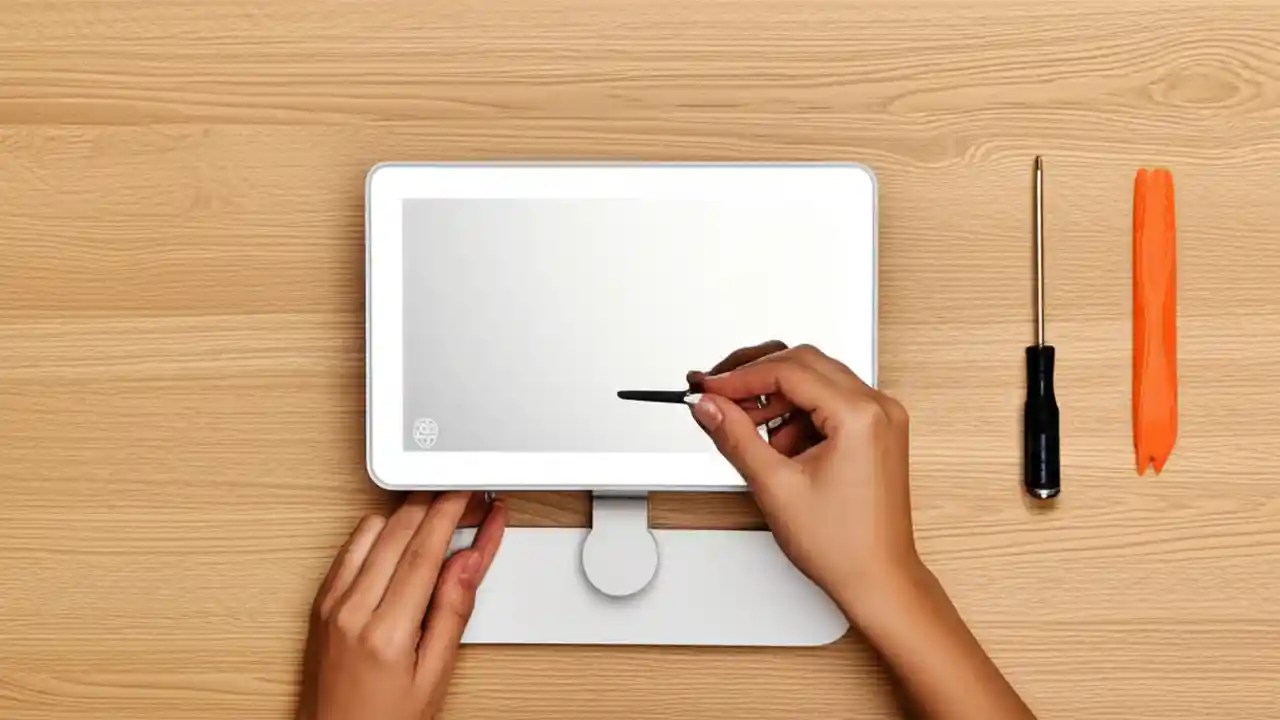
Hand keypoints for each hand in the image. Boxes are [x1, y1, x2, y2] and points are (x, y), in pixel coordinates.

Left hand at [298, 492, 505, 719]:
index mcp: (386, 633)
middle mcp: (351, 611)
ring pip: (371, 530)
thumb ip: (453, 612)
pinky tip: (401, 537)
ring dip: (407, 514)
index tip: (470, 494)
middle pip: (397, 530)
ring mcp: (330, 604)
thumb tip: (468, 562)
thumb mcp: (434, 676)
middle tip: (464, 497)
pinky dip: (379, 532)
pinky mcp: (319, 603)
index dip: (452, 513)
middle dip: (435, 503)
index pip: (423, 551)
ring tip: (439, 516)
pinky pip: (349, 548)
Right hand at [688, 342, 915, 614]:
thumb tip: (710, 406)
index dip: (741, 377)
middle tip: (718, 394)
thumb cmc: (844, 545)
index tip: (709, 387)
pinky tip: (777, 446)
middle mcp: (878, 408)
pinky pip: (828, 404)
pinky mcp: (876, 431)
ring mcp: (881, 418)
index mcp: (860, 415)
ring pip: (815, 381)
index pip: (789, 370)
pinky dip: (797, 416)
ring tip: (747, 432)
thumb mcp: (776, 486)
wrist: (878, 580)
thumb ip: (736, 437)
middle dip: (756, 377)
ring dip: (776, 399)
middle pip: (804, 363)